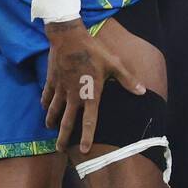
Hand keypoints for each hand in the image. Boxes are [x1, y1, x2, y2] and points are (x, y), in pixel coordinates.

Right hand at [42, 16, 145, 152]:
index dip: (87, 137)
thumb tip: (142, 91)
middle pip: (66, 122)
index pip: (89, 121)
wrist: (68, 36)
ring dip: (52, 122)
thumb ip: (127, 80)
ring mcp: (60, 89)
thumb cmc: (93, 50)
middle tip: (60, 149)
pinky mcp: (51, 81)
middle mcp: (73, 96)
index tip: (84, 151)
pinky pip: (47, 96)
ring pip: (54, 111)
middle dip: (63, 138)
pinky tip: (45, 109)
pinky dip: (45, 104)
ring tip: (50, 130)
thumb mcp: (114, 63)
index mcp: (90, 94)